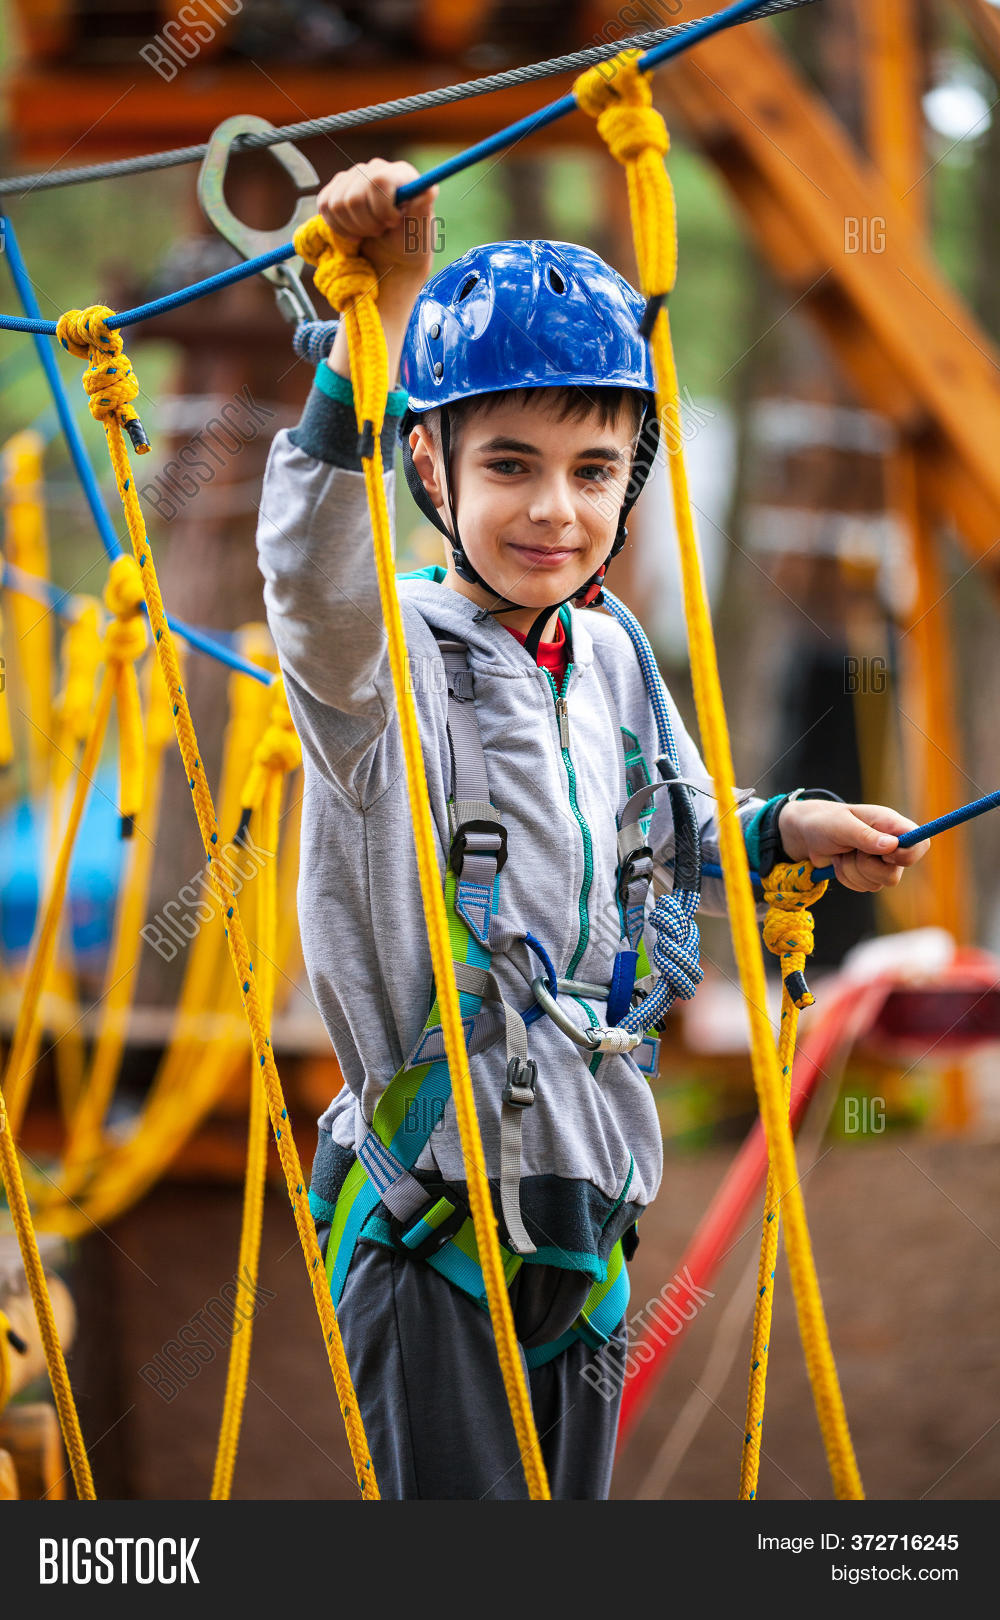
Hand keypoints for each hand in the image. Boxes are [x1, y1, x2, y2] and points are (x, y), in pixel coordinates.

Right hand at [316, 158, 438, 295]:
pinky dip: (338, 227)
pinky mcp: (335, 190)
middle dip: (367, 224)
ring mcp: (354, 177)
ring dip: (354, 227)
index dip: (381, 208)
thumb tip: (430, 189)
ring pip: (337, 203)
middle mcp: (376, 168)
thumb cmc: (410, 243)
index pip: (379, 180)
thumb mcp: (420, 230)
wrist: (392, 257)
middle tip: (381, 231)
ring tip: (370, 233)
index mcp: (400, 173)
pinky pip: (325, 206)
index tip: (391, 223)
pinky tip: (355, 233)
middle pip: (354, 197)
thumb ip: (422, 208)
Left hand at [776, 799, 929, 891]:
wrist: (805, 835)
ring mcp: (880, 862)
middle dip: (867, 867)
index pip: (920, 843)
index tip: (884, 854)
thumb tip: (891, 845)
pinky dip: (847, 877)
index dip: (907, 854)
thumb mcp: (841, 825)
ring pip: (878, 884)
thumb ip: (865, 836)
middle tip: (851, 851)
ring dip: (853, 871)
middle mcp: (890, 844)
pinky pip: (863, 887)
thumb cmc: (823, 821)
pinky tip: (839, 862)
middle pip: (895, 874)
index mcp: (890, 825)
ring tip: (842, 853)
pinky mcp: (868, 874)